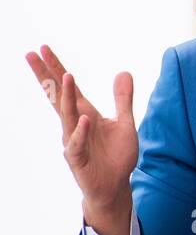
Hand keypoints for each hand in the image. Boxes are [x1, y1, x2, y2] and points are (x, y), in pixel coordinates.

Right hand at [25, 44, 137, 234]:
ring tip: (69, 76)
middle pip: (58, 96)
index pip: (68, 87)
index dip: (56, 68)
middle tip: (33, 53)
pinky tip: (84, 119)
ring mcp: (73, 141)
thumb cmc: (116, 155)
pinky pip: (76, 144)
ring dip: (67, 97)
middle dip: (47, 75)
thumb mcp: (125, 123)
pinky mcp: (78, 159)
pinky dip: (80, 132)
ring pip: (67, 116)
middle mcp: (75, 124)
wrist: (115, 186)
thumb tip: (124, 71)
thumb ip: (123, 99)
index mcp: (85, 113)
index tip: (42, 48)